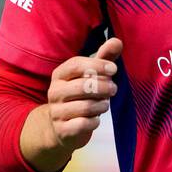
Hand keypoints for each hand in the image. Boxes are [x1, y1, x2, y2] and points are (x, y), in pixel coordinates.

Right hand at [42, 36, 123, 153]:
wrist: (61, 128)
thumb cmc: (80, 96)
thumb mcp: (90, 75)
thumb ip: (104, 57)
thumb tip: (117, 40)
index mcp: (60, 74)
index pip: (76, 64)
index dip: (97, 65)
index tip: (114, 70)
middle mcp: (54, 92)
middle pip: (83, 86)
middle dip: (104, 87)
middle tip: (113, 89)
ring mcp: (56, 112)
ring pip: (86, 106)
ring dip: (102, 105)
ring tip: (104, 104)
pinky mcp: (62, 130)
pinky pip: (84, 124)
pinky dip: (95, 121)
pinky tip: (95, 119)